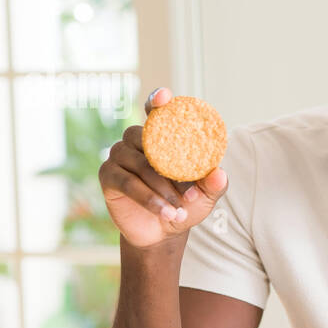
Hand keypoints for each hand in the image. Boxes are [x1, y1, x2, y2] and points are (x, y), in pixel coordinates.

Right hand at [98, 87, 227, 250]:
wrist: (163, 231)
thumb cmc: (185, 203)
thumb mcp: (205, 194)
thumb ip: (214, 183)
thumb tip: (219, 174)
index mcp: (160, 135)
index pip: (156, 111)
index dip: (158, 100)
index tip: (165, 96)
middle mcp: (136, 140)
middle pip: (150, 142)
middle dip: (173, 170)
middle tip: (192, 193)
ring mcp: (119, 155)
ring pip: (141, 165)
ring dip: (163, 189)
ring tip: (180, 209)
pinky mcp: (107, 175)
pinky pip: (128, 183)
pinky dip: (149, 199)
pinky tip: (166, 212)